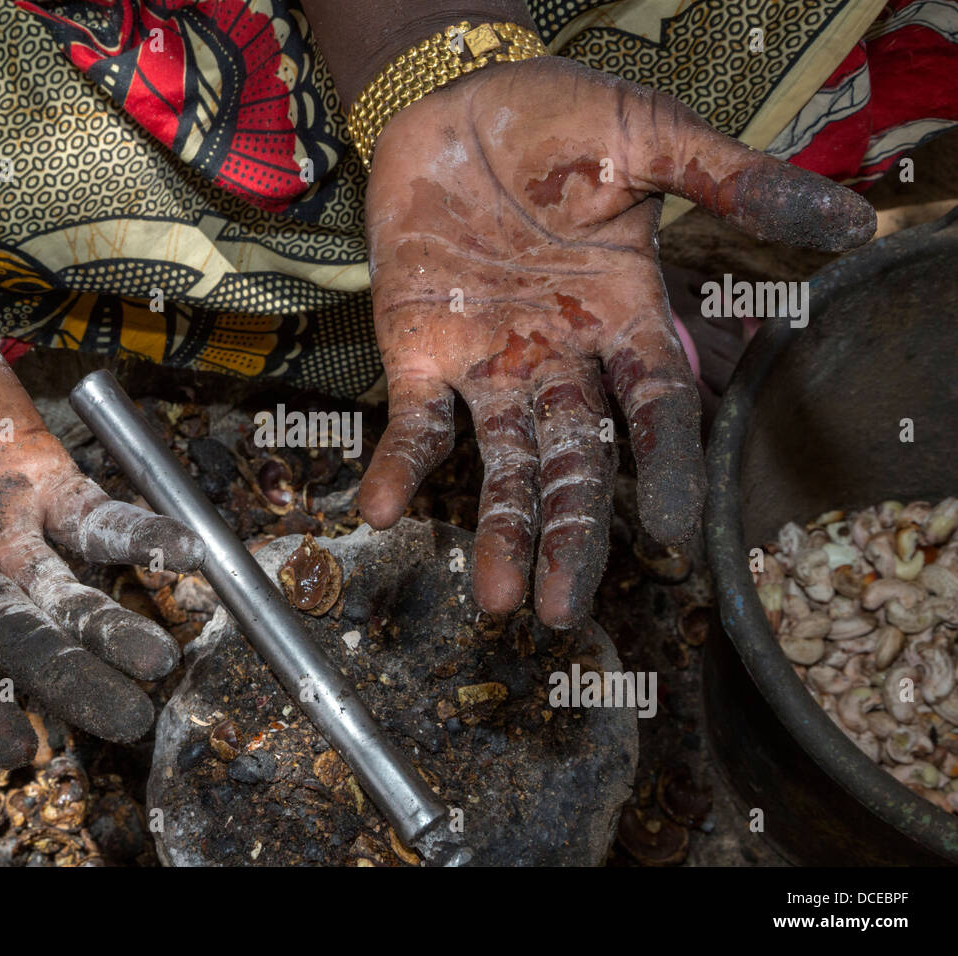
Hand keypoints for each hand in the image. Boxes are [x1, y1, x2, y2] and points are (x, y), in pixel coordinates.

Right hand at [0, 258, 203, 767]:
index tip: (11, 750)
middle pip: (4, 635)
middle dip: (62, 677)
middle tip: (122, 719)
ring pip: (58, 588)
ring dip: (108, 623)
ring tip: (157, 661)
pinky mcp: (35, 468)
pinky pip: (91, 510)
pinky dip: (134, 531)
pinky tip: (180, 554)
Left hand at [358, 56, 874, 625]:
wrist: (452, 99)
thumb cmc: (556, 115)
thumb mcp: (650, 138)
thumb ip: (731, 181)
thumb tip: (850, 223)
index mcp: (625, 318)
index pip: (657, 413)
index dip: (669, 472)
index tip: (676, 539)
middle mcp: (561, 356)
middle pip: (579, 460)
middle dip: (574, 533)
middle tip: (565, 610)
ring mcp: (490, 361)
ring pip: (503, 460)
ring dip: (499, 527)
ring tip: (496, 599)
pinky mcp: (421, 351)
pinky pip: (415, 421)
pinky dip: (400, 466)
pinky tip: (381, 511)